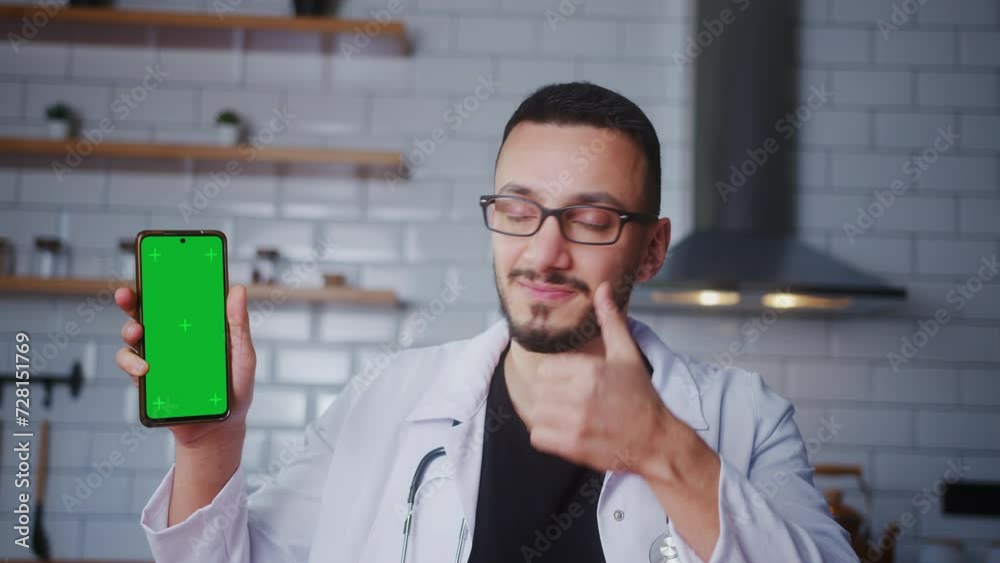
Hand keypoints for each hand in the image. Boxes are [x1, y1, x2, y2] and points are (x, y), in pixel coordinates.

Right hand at [114, 284, 255, 447]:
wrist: (220, 428)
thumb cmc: (235, 388)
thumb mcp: (242, 354)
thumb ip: (238, 324)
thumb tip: (237, 289)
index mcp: (195, 327)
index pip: (175, 299)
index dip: (162, 281)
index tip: (153, 267)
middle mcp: (172, 338)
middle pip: (146, 312)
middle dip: (131, 300)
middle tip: (126, 295)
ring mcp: (157, 357)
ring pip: (132, 337)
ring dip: (129, 331)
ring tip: (137, 334)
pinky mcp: (147, 380)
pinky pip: (131, 366)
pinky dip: (132, 365)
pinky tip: (145, 369)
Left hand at [527, 281, 675, 473]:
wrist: (656, 440)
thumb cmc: (641, 397)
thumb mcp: (627, 355)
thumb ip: (611, 321)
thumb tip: (602, 289)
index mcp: (591, 370)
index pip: (546, 369)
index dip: (555, 376)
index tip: (569, 383)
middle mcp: (581, 395)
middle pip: (539, 390)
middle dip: (551, 396)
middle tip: (569, 401)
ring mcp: (576, 422)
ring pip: (536, 412)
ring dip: (547, 416)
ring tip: (567, 417)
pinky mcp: (573, 446)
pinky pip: (538, 436)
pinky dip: (546, 436)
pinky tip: (563, 432)